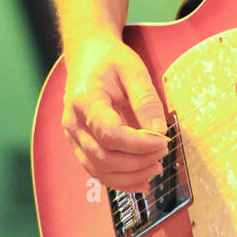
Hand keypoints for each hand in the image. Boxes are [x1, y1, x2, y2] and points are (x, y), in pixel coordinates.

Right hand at [61, 32, 167, 191]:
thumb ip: (146, 99)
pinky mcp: (79, 144)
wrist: (87, 55)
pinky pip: (96, 170)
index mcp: (85, 100)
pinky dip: (118, 180)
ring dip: (129, 176)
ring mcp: (73, 136)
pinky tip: (140, 181)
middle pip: (103, 156)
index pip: (110, 133)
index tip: (163, 141)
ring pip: (98, 169)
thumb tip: (159, 131)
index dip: (139, 144)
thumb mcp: (133, 70)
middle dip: (137, 162)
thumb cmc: (110, 60)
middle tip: (163, 153)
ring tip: (155, 169)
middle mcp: (73, 122)